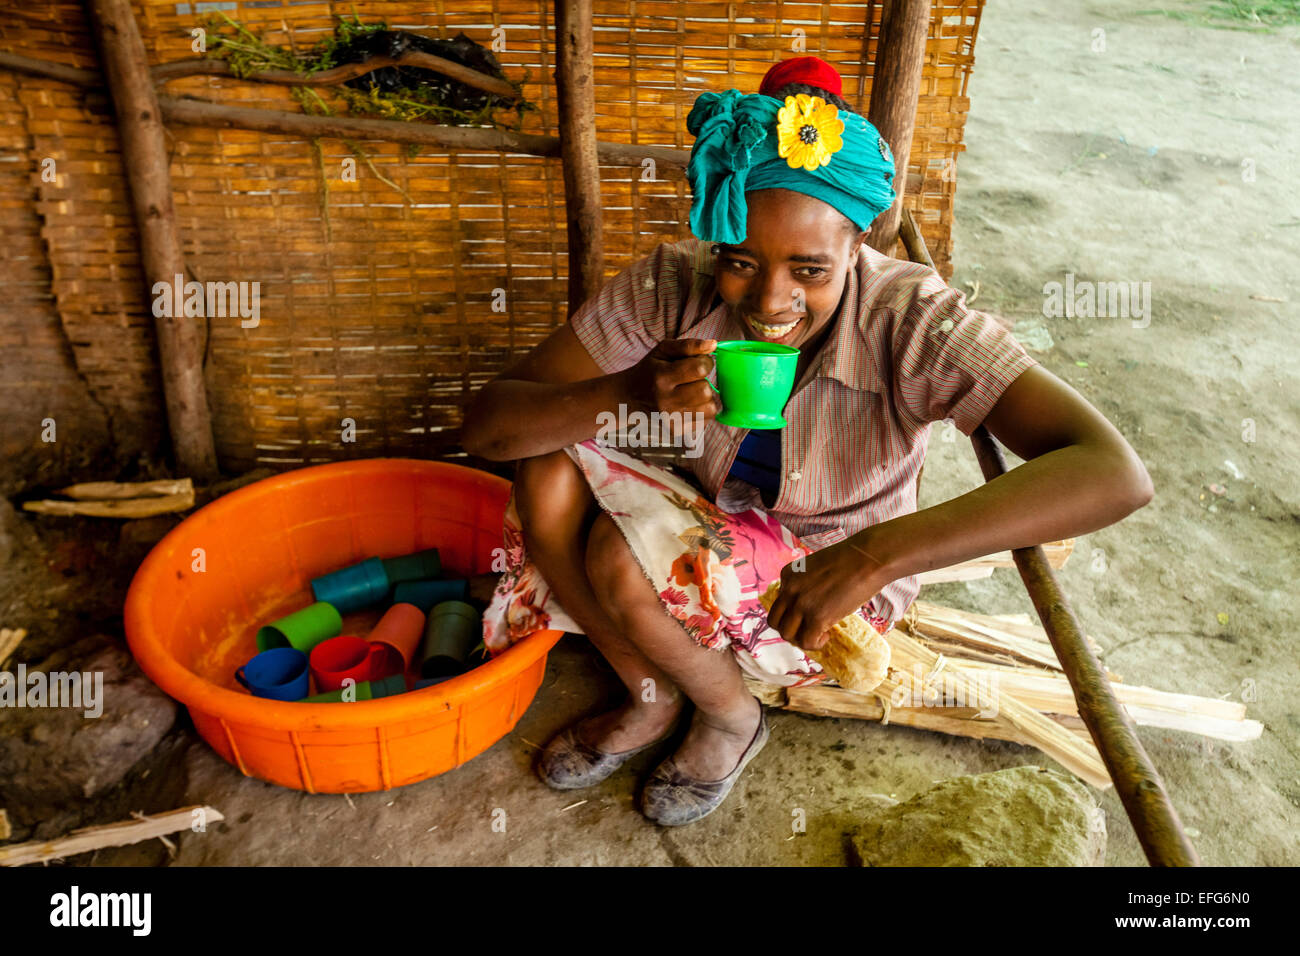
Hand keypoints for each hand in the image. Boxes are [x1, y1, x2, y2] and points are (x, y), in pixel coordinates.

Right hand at [618, 337, 722, 420]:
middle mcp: (665, 400)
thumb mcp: (663, 351)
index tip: (698, 363)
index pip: (699, 369)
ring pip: (710, 408)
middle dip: (704, 382)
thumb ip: (689, 345)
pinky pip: (706, 421)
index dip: (705, 363)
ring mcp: (671, 419)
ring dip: (705, 398)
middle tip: (693, 380)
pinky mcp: (676, 431)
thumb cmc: (649, 371)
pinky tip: (689, 405)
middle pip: (705, 390)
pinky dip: (702, 411)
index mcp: (661, 377)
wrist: (628, 399)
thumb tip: (713, 344)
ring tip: (692, 393)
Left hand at [765, 535, 889, 651]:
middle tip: (808, 628)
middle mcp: (790, 590)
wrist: (868, 558)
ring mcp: (802, 604)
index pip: (778, 603)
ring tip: (819, 632)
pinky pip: (806, 642)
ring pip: (786, 634)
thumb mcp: (816, 567)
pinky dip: (815, 644)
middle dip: (790, 629)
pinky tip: (828, 634)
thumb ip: (807, 583)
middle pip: (775, 621)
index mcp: (788, 575)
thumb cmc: (851, 559)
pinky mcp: (818, 617)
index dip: (792, 613)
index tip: (808, 613)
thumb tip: (811, 603)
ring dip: (800, 638)